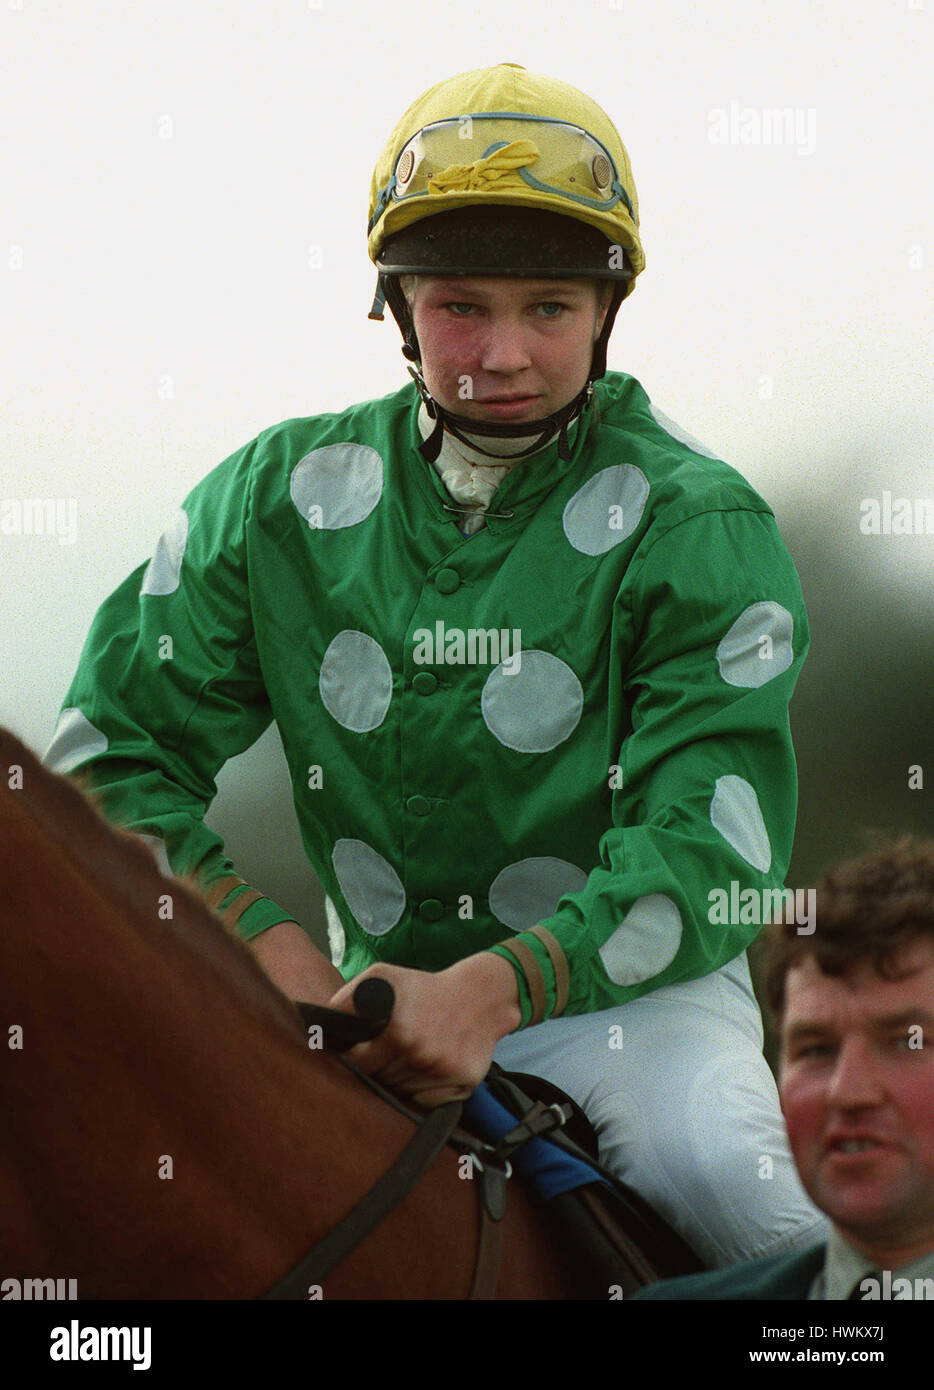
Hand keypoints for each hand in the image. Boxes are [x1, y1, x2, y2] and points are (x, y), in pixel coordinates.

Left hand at [328, 953, 520, 1107]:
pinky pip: (425, 1102)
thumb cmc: (424, 987)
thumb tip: (320, 1025)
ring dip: (398, 1081)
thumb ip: (347, 999)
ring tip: (407, 1058)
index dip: (353, 1061)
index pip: (357, 1065)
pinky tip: (425, 1070)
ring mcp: (440, 1072)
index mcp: (395, 1032)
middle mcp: (418, 1055)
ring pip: (401, 1093)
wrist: (480, 996)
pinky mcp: (460, 1085)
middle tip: (383, 1055)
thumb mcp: (382, 978)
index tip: (355, 1055)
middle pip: (379, 1081)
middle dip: (375, 1071)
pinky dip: (421, 1092)